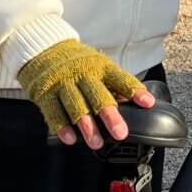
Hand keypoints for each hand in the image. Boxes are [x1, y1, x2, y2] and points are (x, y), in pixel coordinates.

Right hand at [16, 39, 157, 149]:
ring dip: (87, 126)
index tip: (147, 103)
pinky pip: (53, 111)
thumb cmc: (77, 62)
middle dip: (109, 115)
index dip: (134, 90)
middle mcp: (82, 73)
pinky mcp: (45, 93)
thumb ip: (114, 85)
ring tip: (96, 143)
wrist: (43, 49)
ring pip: (75, 105)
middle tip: (120, 133)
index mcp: (100, 67)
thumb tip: (136, 103)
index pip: (120, 78)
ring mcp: (62, 83)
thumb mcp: (98, 66)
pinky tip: (70, 139)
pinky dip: (62, 126)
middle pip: (97, 95)